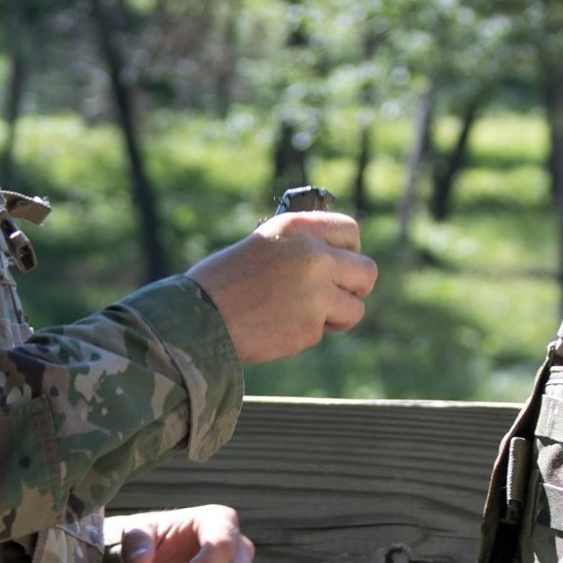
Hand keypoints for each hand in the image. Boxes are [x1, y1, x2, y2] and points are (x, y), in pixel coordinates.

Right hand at [187, 211, 377, 364]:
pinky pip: (322, 332)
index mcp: (299, 228)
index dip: (348, 251)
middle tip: (336, 296)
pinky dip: (305, 334)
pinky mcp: (309, 328)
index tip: (337, 264)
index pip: (351, 232)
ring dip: (336, 316)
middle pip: (367, 272)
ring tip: (304, 316)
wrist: (195, 318)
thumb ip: (301, 249)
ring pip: (355, 309)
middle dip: (355, 288)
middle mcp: (314, 256)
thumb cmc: (222, 281)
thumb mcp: (263, 245)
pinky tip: (276, 327)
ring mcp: (316, 294)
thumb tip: (336, 262)